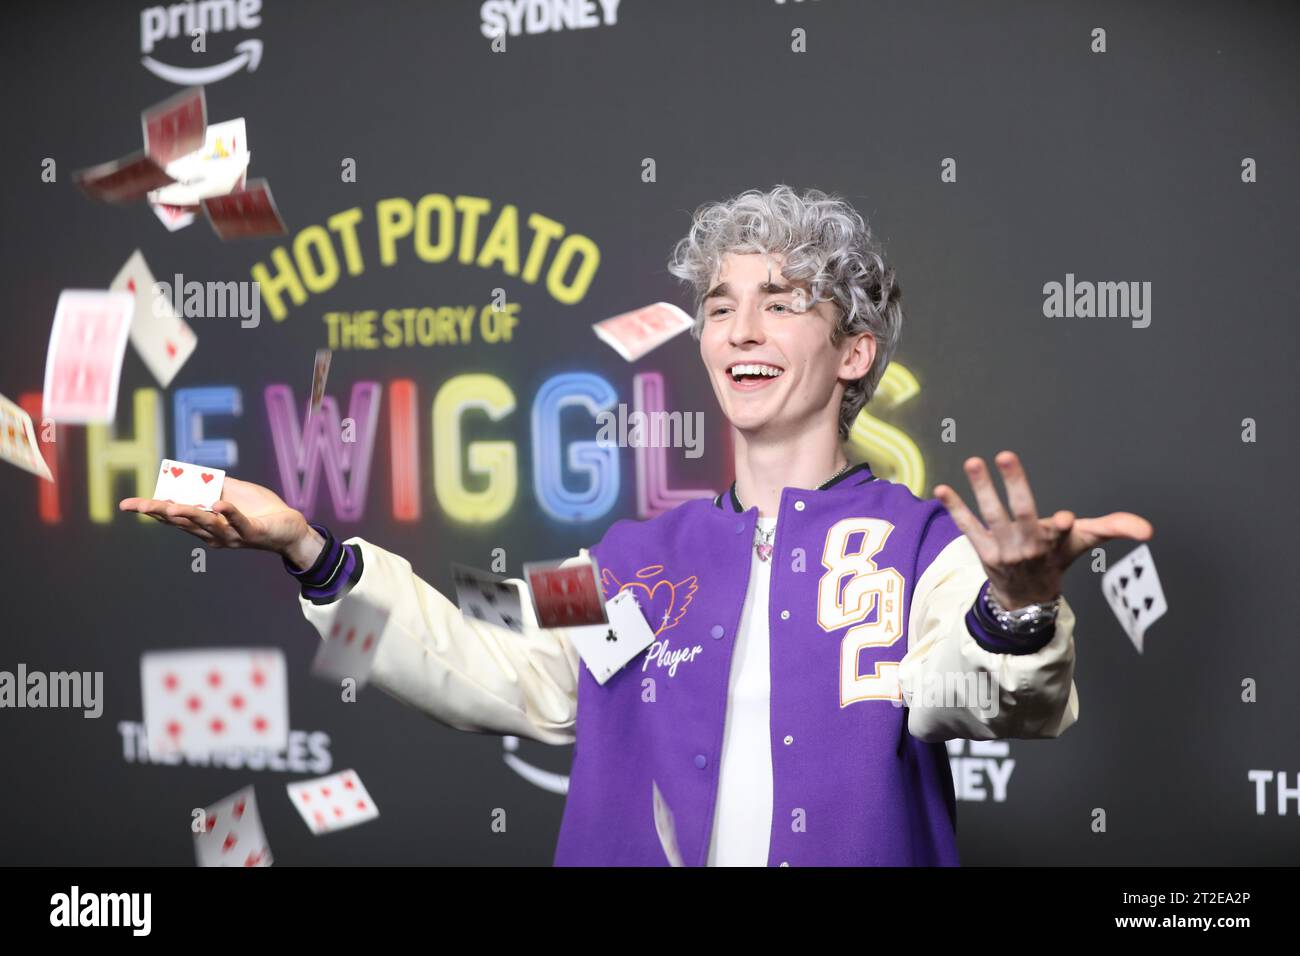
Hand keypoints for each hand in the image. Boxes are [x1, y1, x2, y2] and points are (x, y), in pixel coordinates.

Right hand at [119, 476, 322, 567]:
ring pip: (207, 523)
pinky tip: (218, 505)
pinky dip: (229, 514)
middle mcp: (214, 534)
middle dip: (159, 513)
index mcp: (206, 524)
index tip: (127, 505)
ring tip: (169, 507)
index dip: (151, 510)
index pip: (174, 516)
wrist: (291, 528)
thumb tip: (190, 472)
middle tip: (135, 507)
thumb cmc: (261, 510)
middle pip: (183, 522)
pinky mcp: (253, 533)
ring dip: (189, 514)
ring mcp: (233, 535)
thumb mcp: (233, 492)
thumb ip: (213, 484)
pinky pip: (239, 523)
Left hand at [933, 450, 1152, 608]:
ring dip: (981, 488)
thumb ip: (1114, 528)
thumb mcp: (1085, 543)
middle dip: (1015, 485)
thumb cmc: (1056, 559)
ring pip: (992, 515)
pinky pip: (967, 527)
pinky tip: (942, 488)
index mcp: (1055, 542)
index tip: (1066, 519)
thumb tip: (1148, 529)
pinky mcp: (982, 550)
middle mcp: (1028, 546)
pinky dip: (955, 508)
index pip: (1062, 532)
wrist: (1026, 599)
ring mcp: (1003, 549)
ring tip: (974, 461)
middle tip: (1007, 455)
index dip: (1063, 526)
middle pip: (1022, 513)